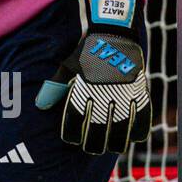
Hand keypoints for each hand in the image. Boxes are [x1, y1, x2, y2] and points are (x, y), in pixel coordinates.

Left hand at [36, 0, 150, 155]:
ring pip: (120, 126)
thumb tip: (40, 104)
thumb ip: (55, 86)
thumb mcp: (68, 66)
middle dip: (94, 142)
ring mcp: (122, 93)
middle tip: (92, 148)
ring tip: (114, 147)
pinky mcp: (139, 90)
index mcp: (83, 88)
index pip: (75, 119)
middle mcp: (102, 93)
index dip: (72, 133)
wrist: (113, 32)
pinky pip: (141, 114)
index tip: (72, 140)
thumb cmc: (87, 51)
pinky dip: (139, 128)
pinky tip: (134, 137)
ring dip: (117, 140)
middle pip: (98, 128)